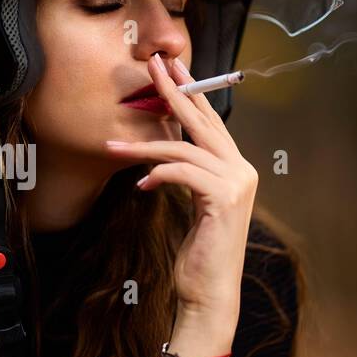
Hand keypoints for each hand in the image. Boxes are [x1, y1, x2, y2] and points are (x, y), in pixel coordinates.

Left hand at [105, 53, 258, 339]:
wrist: (209, 291)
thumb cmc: (199, 251)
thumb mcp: (193, 204)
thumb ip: (188, 176)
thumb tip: (163, 157)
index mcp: (237, 168)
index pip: (211, 122)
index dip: (191, 92)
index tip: (171, 67)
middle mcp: (243, 170)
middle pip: (204, 122)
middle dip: (175, 91)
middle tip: (153, 65)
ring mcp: (237, 183)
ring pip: (184, 148)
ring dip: (145, 147)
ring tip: (113, 147)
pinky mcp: (223, 199)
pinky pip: (183, 172)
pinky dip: (158, 174)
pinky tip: (141, 186)